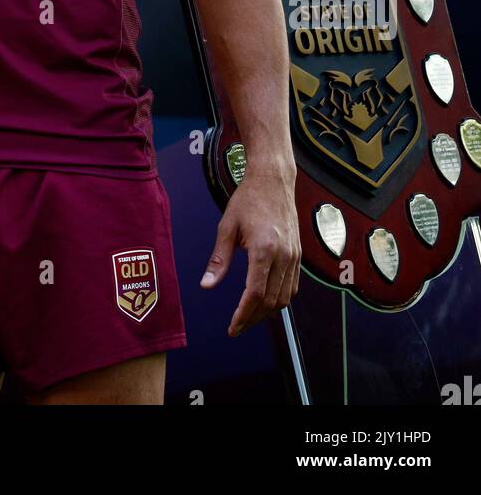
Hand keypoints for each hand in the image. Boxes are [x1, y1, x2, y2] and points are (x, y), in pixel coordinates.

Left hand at [199, 168, 300, 335]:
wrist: (273, 179)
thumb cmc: (248, 199)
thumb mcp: (227, 227)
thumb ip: (219, 259)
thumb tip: (206, 285)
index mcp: (264, 249)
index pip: (256, 293)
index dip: (244, 314)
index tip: (232, 327)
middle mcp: (284, 255)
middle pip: (272, 301)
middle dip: (253, 318)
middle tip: (237, 326)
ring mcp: (294, 255)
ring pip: (285, 297)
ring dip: (268, 312)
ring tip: (249, 317)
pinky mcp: (299, 254)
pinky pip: (293, 286)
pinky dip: (281, 299)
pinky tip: (266, 301)